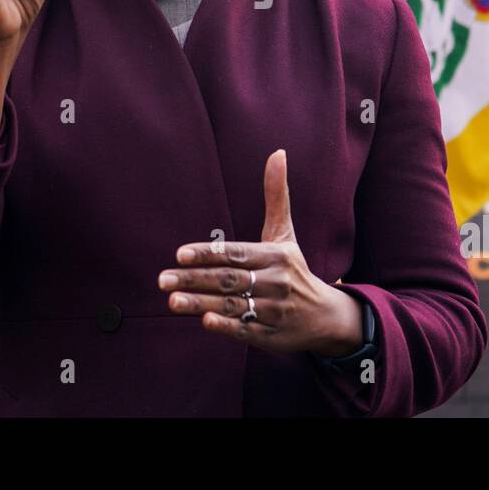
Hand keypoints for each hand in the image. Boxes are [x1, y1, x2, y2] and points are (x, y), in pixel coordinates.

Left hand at [158, 149, 364, 355]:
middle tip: (162, 280)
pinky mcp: (271, 336)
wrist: (326, 316)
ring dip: (201, 303)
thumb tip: (278, 153)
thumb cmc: (294, 270)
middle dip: (194, 279)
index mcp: (276, 256)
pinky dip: (226, 326)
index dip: (207, 254)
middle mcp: (275, 282)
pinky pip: (246, 331)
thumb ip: (276, 196)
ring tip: (172, 302)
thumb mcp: (285, 234)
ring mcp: (273, 311)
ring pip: (233, 306)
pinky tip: (204, 321)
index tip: (179, 254)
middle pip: (229, 280)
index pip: (235, 253)